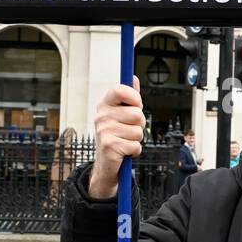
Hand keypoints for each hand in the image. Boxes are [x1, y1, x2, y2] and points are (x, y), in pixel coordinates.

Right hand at [88, 79, 145, 199]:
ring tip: (126, 141)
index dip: (134, 97)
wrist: (106, 163)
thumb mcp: (122, 114)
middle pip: (137, 114)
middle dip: (140, 124)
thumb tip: (133, 78)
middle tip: (129, 130)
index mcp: (105, 105)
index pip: (119, 90)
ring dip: (137, 139)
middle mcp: (101, 116)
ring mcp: (104, 131)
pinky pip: (136, 145)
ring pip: (138, 131)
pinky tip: (125, 152)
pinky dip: (135, 151)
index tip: (136, 105)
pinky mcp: (109, 146)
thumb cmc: (117, 135)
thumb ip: (129, 97)